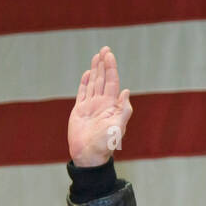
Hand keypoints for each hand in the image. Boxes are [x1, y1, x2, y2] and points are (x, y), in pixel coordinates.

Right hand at [69, 46, 132, 167]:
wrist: (88, 156)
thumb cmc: (104, 144)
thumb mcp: (117, 128)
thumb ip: (123, 111)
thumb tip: (126, 92)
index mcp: (111, 105)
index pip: (112, 81)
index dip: (111, 67)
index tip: (109, 55)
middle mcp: (101, 103)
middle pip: (103, 79)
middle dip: (104, 64)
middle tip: (104, 49)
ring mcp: (90, 106)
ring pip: (93, 83)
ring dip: (95, 70)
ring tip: (96, 57)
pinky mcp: (79, 111)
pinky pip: (82, 93)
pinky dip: (85, 83)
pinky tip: (87, 74)